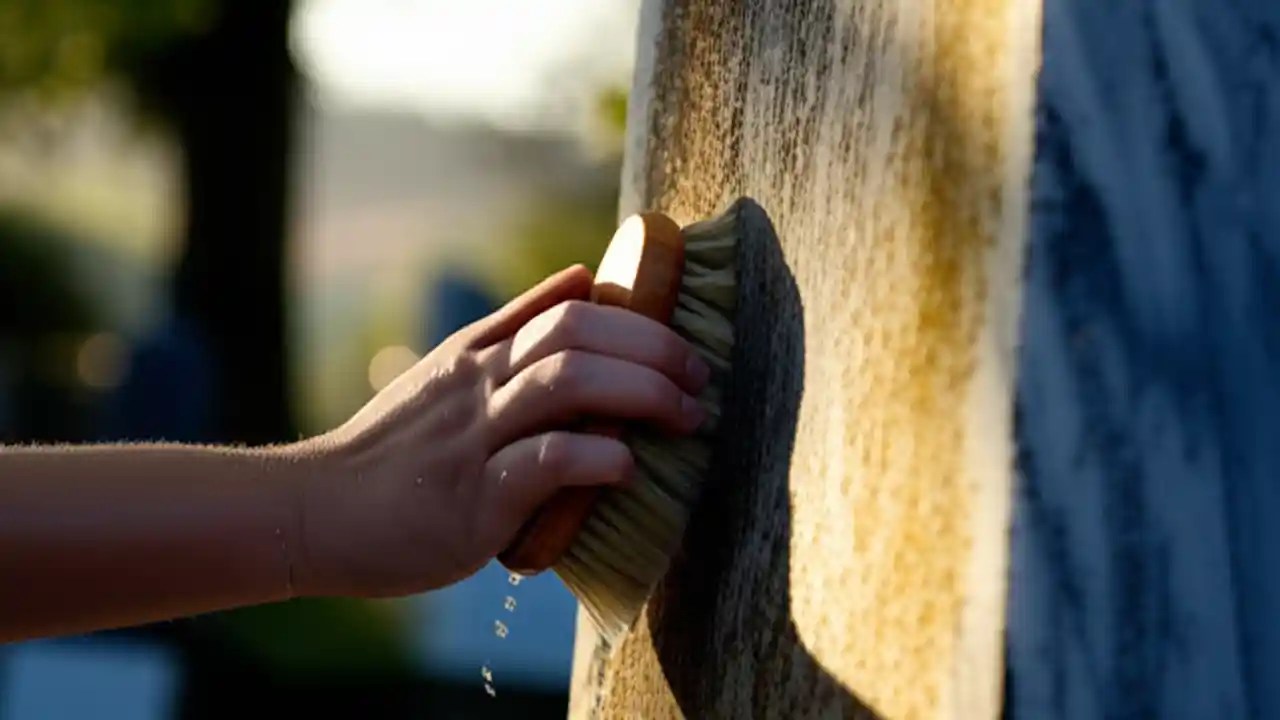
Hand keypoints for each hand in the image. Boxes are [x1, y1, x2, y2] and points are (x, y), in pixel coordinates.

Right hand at [295, 265, 711, 597]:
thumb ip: (515, 327)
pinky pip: (545, 460)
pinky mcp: (473, 497)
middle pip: (579, 333)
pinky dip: (596, 456)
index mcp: (479, 354)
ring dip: (641, 393)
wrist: (316, 512)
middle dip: (653, 349)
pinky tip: (628, 467)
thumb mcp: (450, 373)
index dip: (639, 320)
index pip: (570, 309)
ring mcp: (475, 436)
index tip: (684, 348)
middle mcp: (480, 383)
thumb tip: (584, 277)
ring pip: (567, 382)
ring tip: (685, 416)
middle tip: (700, 380)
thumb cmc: (395, 452)